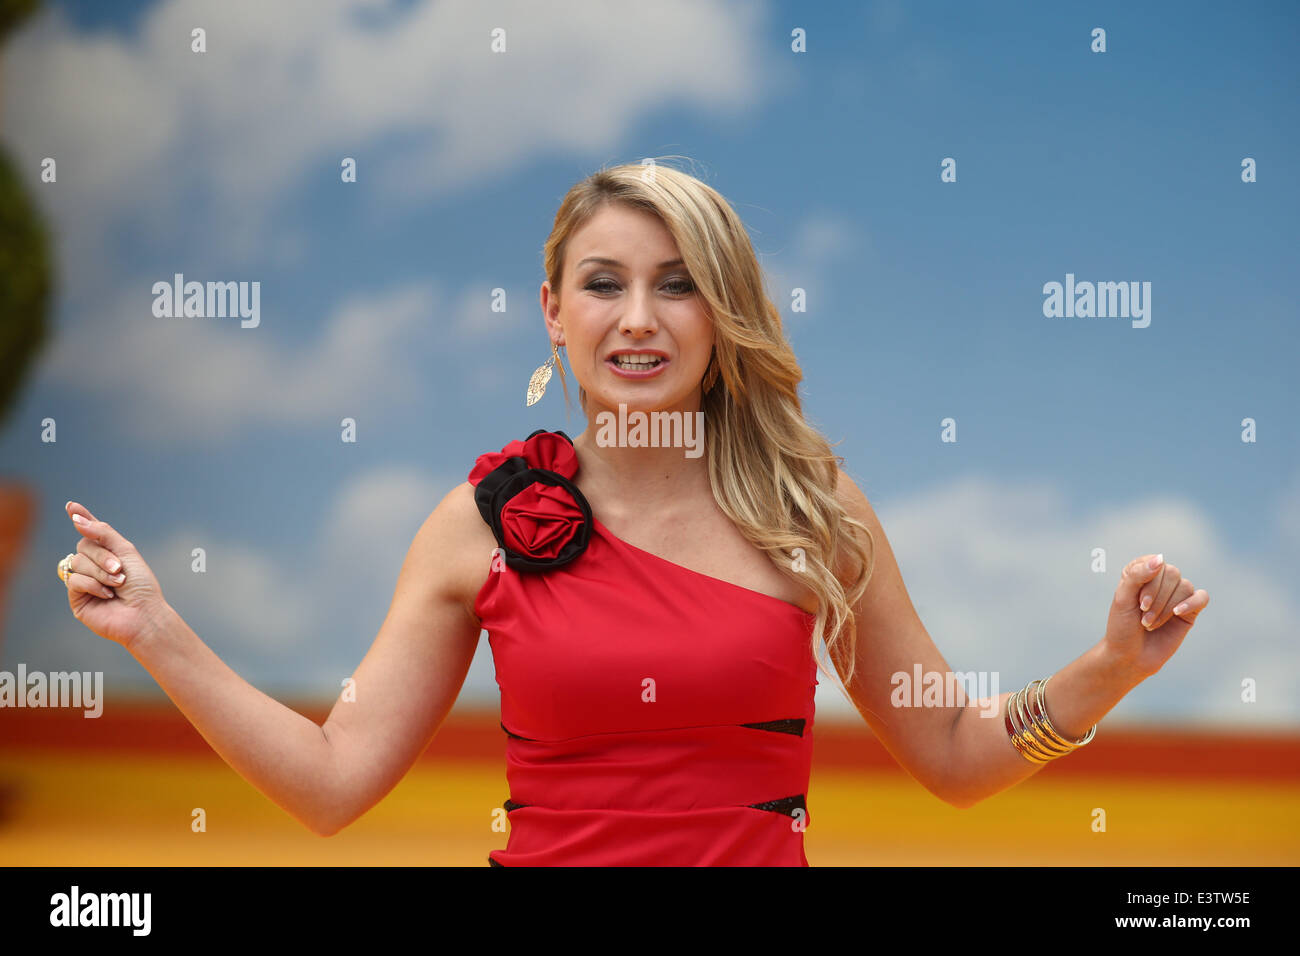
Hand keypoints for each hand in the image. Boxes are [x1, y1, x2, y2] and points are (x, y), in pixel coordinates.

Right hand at [61, 501, 169, 650]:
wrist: (144, 613)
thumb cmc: (141, 585)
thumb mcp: (126, 552)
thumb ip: (102, 533)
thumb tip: (76, 519)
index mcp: (108, 553)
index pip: (90, 532)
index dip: (81, 518)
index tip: (71, 506)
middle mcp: (93, 565)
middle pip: (83, 546)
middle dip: (103, 556)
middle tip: (120, 570)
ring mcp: (83, 581)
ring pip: (78, 562)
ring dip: (101, 572)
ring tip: (118, 584)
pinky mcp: (76, 598)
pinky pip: (74, 580)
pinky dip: (93, 585)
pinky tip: (107, 595)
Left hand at [1102, 553, 1208, 680]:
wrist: (1129, 656)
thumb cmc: (1122, 627)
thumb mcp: (1122, 599)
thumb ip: (1137, 575)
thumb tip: (1161, 558)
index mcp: (1141, 572)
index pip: (1155, 563)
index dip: (1149, 583)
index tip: (1138, 602)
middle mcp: (1160, 581)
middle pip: (1172, 573)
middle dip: (1157, 597)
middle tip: (1143, 618)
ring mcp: (1176, 596)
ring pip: (1185, 586)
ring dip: (1166, 608)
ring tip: (1150, 624)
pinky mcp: (1190, 612)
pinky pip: (1202, 597)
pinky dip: (1192, 603)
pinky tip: (1177, 613)